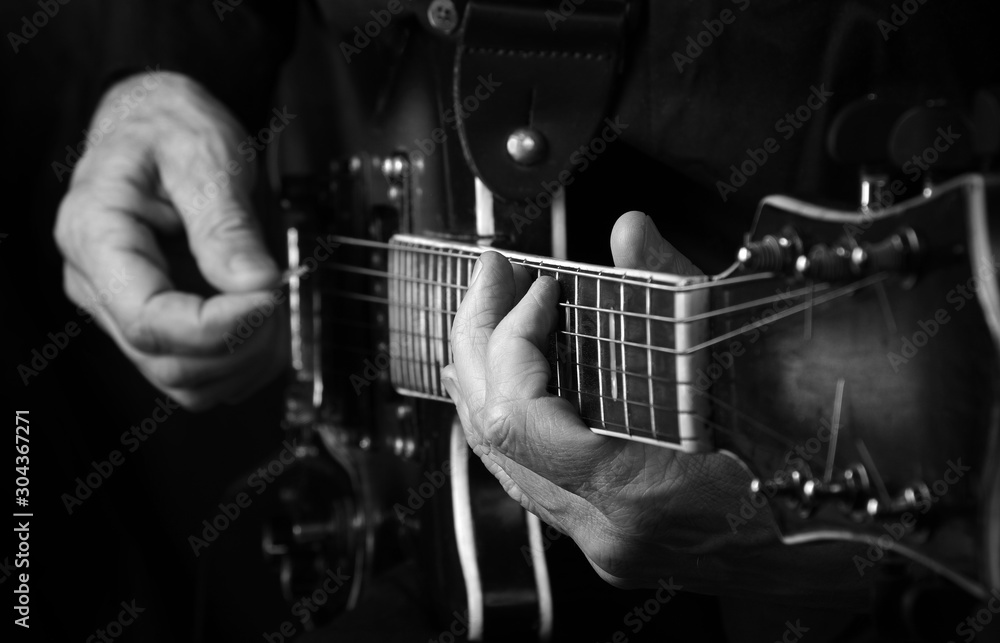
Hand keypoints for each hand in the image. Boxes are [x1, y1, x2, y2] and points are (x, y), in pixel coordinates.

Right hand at [54, 72, 287, 409]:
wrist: (159, 121)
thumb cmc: (170, 127)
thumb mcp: (205, 156)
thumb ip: (225, 223)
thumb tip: (254, 283)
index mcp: (95, 235)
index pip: (149, 320)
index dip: (218, 327)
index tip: (269, 299)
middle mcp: (98, 283)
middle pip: (167, 361)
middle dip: (240, 344)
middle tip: (279, 297)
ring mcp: (124, 309)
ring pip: (184, 381)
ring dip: (244, 361)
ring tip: (274, 309)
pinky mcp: (156, 322)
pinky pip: (197, 374)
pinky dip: (241, 364)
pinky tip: (265, 327)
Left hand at [442, 211, 867, 606]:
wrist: (854, 548)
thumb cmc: (822, 461)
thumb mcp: (752, 360)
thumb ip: (677, 291)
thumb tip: (628, 230)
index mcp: (639, 494)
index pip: (519, 416)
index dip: (512, 337)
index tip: (538, 284)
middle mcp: (608, 531)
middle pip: (492, 436)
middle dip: (479, 339)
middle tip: (491, 276)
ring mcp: (605, 544)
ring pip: (501, 460)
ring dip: (489, 375)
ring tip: (491, 310)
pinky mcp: (609, 540)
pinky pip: (530, 474)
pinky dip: (515, 412)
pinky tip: (515, 373)